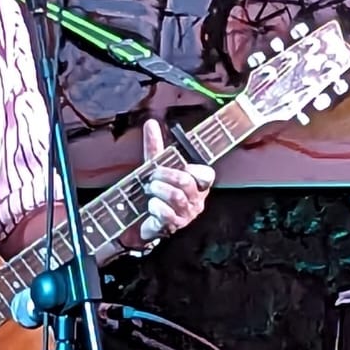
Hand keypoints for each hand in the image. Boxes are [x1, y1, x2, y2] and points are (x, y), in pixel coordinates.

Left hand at [131, 119, 214, 247]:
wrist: (143, 220)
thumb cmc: (156, 193)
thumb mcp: (155, 168)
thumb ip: (155, 147)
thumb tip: (151, 123)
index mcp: (197, 185)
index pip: (206, 175)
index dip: (194, 169)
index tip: (181, 167)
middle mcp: (196, 200)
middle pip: (186, 182)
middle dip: (165, 175)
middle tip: (153, 176)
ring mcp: (186, 215)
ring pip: (176, 196)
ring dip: (157, 190)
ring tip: (150, 190)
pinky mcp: (174, 227)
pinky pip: (166, 213)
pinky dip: (154, 206)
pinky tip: (150, 205)